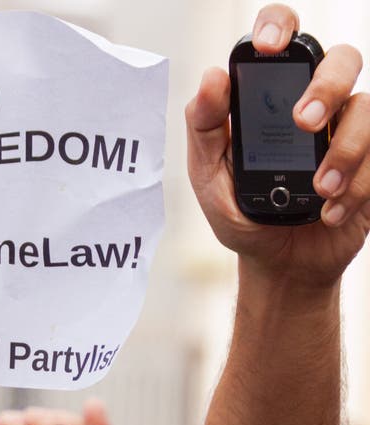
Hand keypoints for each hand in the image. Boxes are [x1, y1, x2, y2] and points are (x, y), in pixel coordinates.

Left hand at [186, 4, 369, 289]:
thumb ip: (204, 130)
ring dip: (345, 150)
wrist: (280, 264)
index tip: (268, 46)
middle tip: (304, 123)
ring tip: (320, 189)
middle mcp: (318, 104)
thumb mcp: (210, 179)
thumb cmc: (244, 214)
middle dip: (327, 86)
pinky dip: (358, 187)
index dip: (280, 26)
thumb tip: (212, 78)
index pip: (284, 39)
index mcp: (276, 97)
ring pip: (368, 108)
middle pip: (342, 59)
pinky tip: (331, 213)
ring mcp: (350, 131)